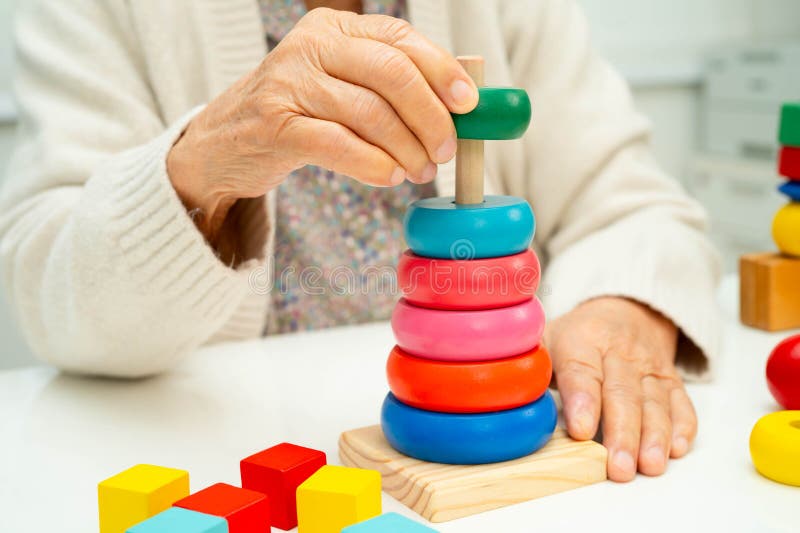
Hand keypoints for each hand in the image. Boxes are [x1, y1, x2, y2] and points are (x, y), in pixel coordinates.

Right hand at [166, 7, 477, 241]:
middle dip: (430, 117)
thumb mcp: (340, 86)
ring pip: (370, 113)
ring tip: (420, 171)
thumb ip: (389, 89)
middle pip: (392, 73)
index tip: (469, 104)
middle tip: (446, 151)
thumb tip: (457, 109)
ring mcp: (289, 83)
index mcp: (334, 29)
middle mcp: (311, 46)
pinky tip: (390, 178)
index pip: (400, 40)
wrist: (225, 144)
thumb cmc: (297, 116)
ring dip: (406, 149)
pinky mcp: (275, 125)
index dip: (442, 71)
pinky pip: (340, 145)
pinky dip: (373, 165)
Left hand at [544, 297, 695, 481]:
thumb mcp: (548, 338)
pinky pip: (681, 401)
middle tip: (618, 466)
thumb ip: (533, 366)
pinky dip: (682, 425)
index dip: (583, 401)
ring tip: (648, 465)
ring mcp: (649, 366)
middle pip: (623, 394)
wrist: (625, 309)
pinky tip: (676, 448)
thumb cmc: (578, 335)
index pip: (582, 372)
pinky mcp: (671, 379)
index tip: (581, 431)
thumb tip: (514, 396)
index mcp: (583, 340)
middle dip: (622, 432)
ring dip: (654, 436)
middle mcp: (620, 352)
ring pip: (654, 401)